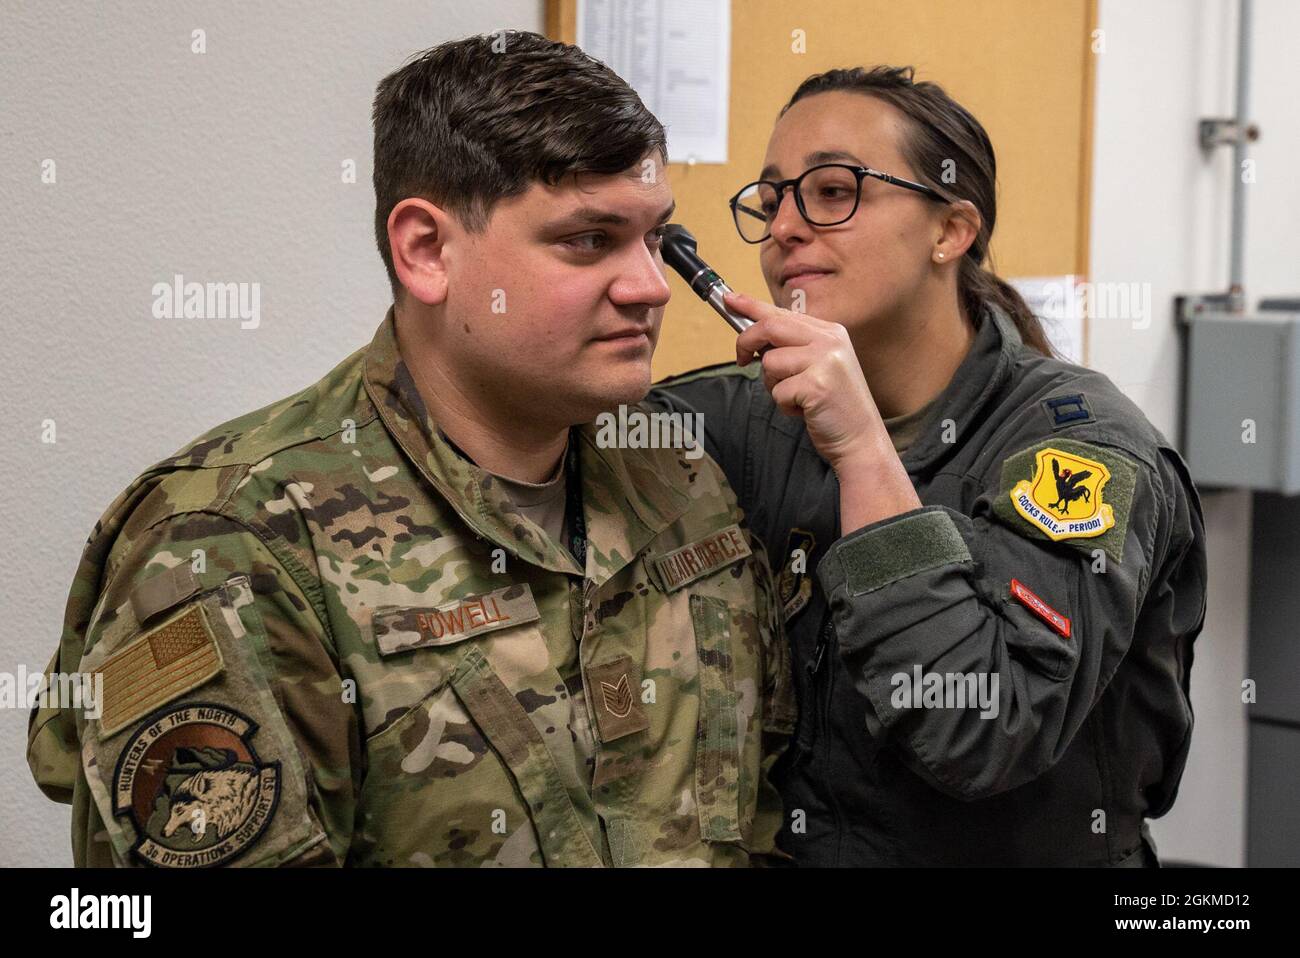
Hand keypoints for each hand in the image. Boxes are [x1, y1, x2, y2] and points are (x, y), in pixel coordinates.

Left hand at [728, 291, 888, 469]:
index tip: (730, 299)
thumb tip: (754, 336)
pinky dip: (784, 406)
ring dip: (774, 386)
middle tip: (741, 359)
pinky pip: (778, 391)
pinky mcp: (816, 386)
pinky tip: (805, 410)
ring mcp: (825, 361)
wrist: (861, 439)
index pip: (783, 313)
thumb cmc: (834, 406)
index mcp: (831, 332)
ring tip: (798, 397)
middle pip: (771, 327)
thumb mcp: (819, 367)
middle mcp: (830, 341)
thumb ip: (793, 347)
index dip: (752, 306)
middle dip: (746, 342)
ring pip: (770, 363)